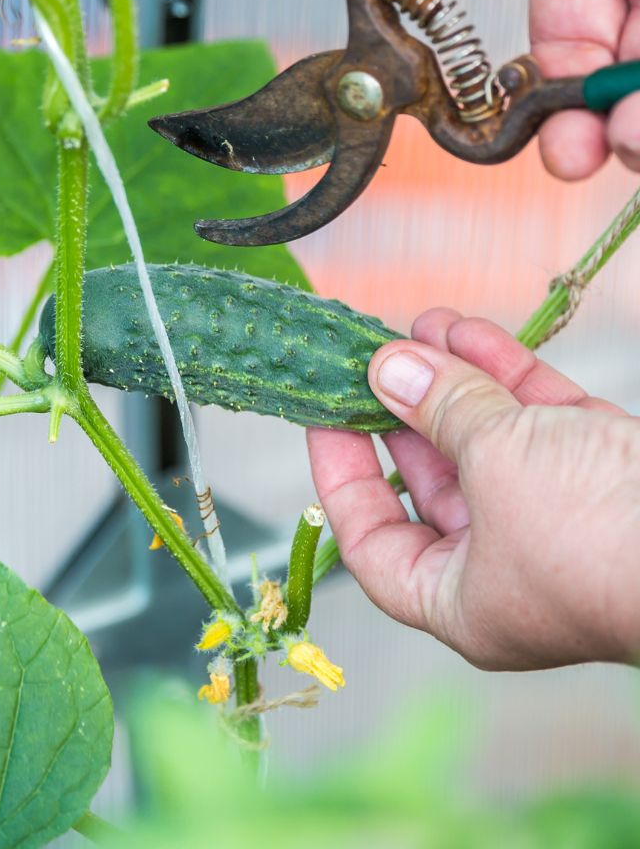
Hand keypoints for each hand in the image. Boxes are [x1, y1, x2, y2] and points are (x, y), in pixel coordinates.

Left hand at [308, 310, 639, 668]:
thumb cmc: (598, 533)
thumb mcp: (498, 462)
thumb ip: (441, 409)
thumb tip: (389, 366)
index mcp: (463, 599)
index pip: (374, 541)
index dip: (340, 477)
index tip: (322, 414)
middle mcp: (505, 564)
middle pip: (429, 482)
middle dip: (401, 409)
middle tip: (370, 354)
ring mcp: (557, 517)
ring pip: (486, 442)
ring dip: (451, 380)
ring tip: (415, 323)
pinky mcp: (601, 473)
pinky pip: (537, 422)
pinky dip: (504, 376)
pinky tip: (465, 329)